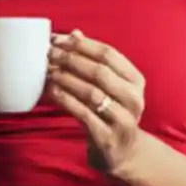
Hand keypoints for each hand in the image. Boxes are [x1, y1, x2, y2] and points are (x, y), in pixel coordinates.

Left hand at [46, 30, 146, 175]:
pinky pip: (84, 114)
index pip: (109, 54)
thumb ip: (95, 60)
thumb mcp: (110, 86)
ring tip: (49, 72)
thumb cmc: (111, 113)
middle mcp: (134, 98)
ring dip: (66, 79)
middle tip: (49, 55)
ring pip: (91, 92)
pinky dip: (66, 100)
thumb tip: (74, 32)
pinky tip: (52, 92)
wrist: (122, 153)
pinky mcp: (108, 137)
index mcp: (136, 80)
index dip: (82, 44)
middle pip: (100, 71)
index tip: (58, 39)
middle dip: (70, 60)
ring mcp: (123, 119)